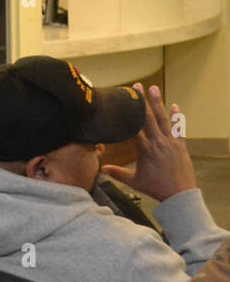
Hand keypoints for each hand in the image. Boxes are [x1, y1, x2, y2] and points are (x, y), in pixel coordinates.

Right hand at [101, 84, 196, 201]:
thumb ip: (117, 173)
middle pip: (148, 118)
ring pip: (163, 120)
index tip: (122, 102)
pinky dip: (177, 117)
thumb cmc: (156, 188)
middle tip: (137, 86)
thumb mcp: (134, 181)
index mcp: (145, 150)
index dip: (128, 114)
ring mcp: (171, 143)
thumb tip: (101, 169)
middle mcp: (158, 143)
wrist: (180, 195)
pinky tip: (175, 106)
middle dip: (142, 101)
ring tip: (154, 89)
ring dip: (158, 103)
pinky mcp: (180, 146)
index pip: (134, 128)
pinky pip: (179, 129)